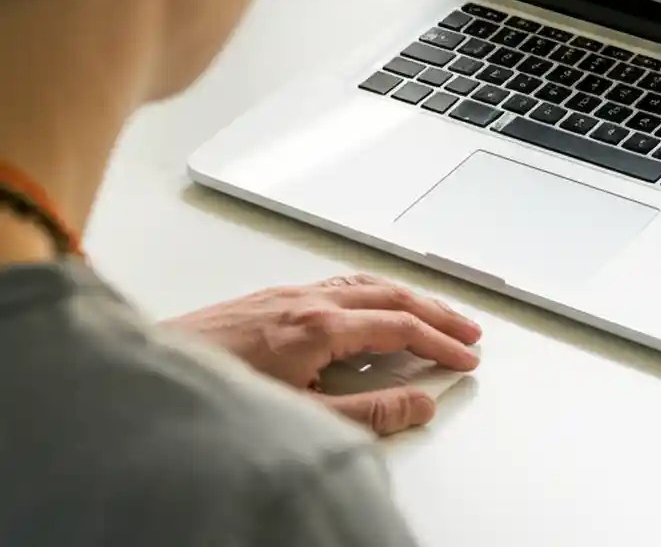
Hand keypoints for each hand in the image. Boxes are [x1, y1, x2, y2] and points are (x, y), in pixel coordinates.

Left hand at [162, 273, 480, 434]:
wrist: (150, 377)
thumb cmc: (216, 398)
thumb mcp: (304, 418)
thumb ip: (371, 412)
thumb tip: (421, 403)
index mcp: (321, 327)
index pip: (401, 328)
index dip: (441, 343)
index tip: (466, 358)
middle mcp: (306, 301)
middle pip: (392, 297)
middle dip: (437, 313)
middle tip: (468, 331)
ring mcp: (286, 295)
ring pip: (365, 284)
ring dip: (406, 297)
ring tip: (433, 312)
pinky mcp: (267, 299)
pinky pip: (337, 283)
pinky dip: (371, 290)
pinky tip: (369, 303)